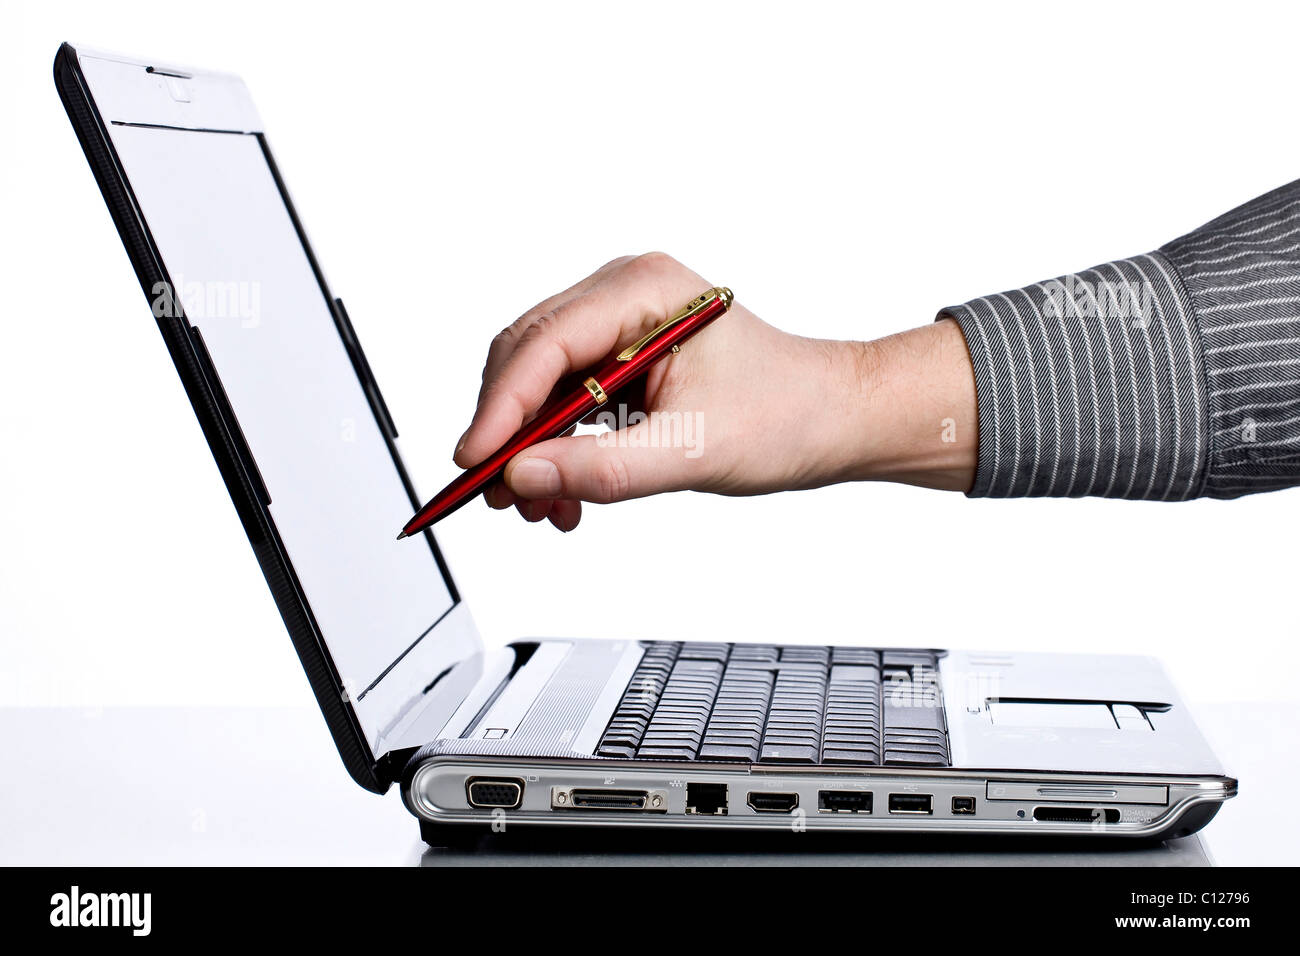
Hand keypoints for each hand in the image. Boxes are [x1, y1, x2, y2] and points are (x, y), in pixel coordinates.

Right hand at [454, 253, 975, 529]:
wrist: (834, 417)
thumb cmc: (788, 414)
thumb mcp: (693, 450)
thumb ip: (602, 467)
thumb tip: (522, 478)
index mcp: (647, 291)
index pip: (545, 343)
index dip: (500, 407)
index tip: (475, 462)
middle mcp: (627, 293)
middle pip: (528, 357)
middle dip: (507, 431)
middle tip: (496, 495)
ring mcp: (622, 321)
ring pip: (539, 380)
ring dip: (529, 446)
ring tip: (538, 507)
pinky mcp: (622, 353)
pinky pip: (564, 395)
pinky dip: (555, 445)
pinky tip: (564, 491)